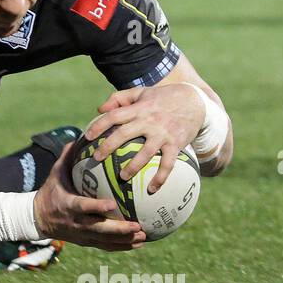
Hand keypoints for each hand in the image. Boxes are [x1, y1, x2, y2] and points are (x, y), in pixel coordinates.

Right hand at [33, 145, 143, 251]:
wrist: (37, 218)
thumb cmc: (50, 191)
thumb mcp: (55, 173)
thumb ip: (69, 156)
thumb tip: (84, 134)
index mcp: (68, 205)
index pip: (83, 207)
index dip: (97, 208)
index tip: (113, 205)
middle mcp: (75, 223)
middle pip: (99, 229)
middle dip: (119, 230)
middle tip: (138, 226)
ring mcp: (81, 235)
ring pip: (105, 240)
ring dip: (125, 241)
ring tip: (144, 237)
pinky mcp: (86, 242)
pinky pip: (106, 246)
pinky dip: (122, 246)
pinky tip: (139, 243)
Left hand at [84, 84, 203, 192]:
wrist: (194, 101)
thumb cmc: (163, 97)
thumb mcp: (141, 92)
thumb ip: (120, 98)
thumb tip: (99, 110)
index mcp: (139, 109)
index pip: (114, 115)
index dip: (99, 125)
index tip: (88, 136)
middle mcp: (150, 121)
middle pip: (124, 134)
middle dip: (108, 147)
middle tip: (96, 159)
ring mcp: (163, 134)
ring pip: (145, 152)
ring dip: (133, 167)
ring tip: (121, 177)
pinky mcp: (176, 144)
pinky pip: (168, 164)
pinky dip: (161, 178)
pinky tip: (152, 190)